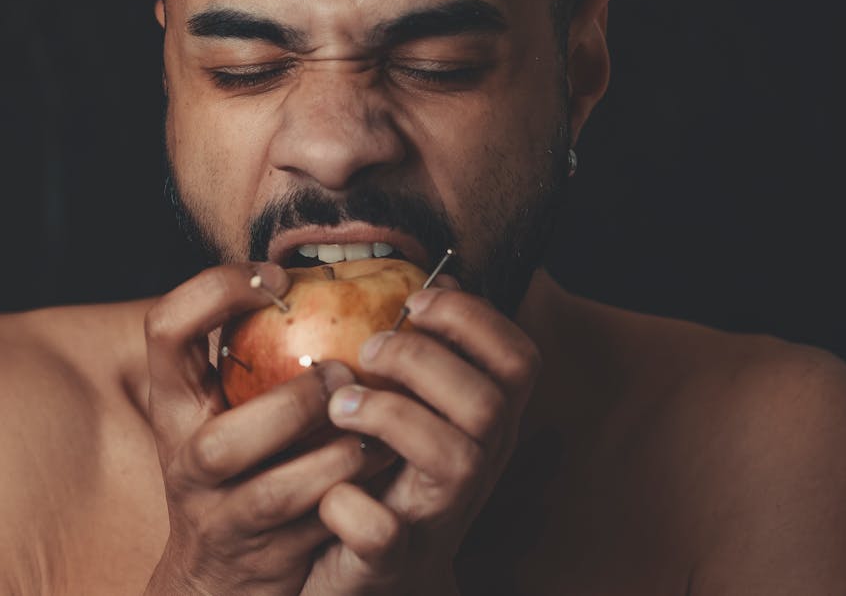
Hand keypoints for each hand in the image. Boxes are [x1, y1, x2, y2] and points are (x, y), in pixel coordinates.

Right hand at [142, 263, 393, 594]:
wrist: (218, 575)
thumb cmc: (236, 462)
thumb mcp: (222, 403)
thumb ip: (251, 349)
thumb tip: (324, 270)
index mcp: (175, 405)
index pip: (164, 332)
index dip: (214, 291)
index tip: (278, 278)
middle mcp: (187, 463)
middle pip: (217, 444)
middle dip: (289, 408)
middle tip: (341, 373)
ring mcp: (224, 518)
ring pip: (274, 495)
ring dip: (335, 456)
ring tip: (376, 427)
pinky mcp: (269, 556)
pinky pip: (319, 525)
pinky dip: (357, 492)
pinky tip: (387, 460)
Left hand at [301, 283, 539, 594]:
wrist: (369, 581)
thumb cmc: (386, 476)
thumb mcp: (415, 412)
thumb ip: (421, 358)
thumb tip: (419, 281)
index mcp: (487, 425)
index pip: (519, 359)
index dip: (473, 318)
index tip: (414, 300)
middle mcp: (479, 467)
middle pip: (490, 401)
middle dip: (423, 360)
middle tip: (368, 350)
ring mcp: (440, 516)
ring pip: (457, 458)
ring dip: (390, 415)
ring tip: (339, 404)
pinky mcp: (392, 562)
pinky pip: (384, 534)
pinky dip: (349, 506)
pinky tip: (326, 488)